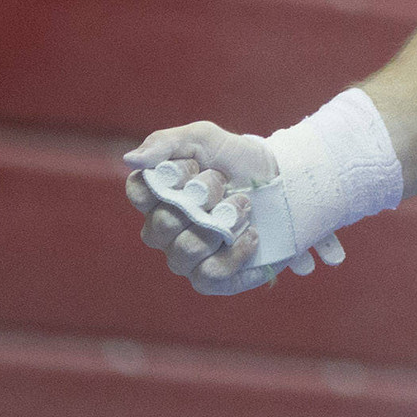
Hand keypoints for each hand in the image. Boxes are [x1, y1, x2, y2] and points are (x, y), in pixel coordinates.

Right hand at [123, 121, 336, 293]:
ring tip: (244, 206)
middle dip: (201, 198)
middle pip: (160, 226)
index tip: (195, 165)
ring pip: (184, 252)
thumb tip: (130, 160)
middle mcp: (168, 231)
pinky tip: (252, 234)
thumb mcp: (206, 138)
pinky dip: (234, 253)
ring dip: (220, 224)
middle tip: (226, 183)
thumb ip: (166, 143)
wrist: (286, 180)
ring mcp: (188, 257)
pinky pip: (209, 275)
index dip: (168, 179)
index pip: (139, 193)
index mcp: (160, 197)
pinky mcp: (214, 278)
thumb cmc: (239, 160)